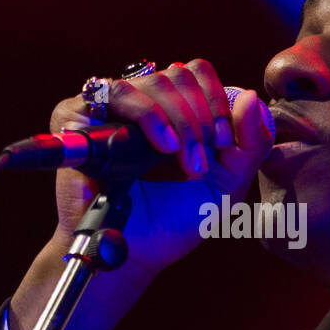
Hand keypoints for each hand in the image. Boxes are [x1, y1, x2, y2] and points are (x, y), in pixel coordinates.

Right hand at [49, 58, 273, 275]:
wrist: (130, 255)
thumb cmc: (171, 223)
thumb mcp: (226, 183)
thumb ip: (251, 144)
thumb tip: (252, 96)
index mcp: (169, 110)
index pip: (197, 74)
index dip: (217, 100)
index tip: (223, 145)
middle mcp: (137, 102)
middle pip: (181, 74)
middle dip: (202, 118)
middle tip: (200, 163)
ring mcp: (107, 107)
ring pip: (157, 81)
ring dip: (182, 121)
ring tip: (184, 162)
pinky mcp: (77, 115)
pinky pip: (119, 92)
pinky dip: (150, 116)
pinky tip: (163, 147)